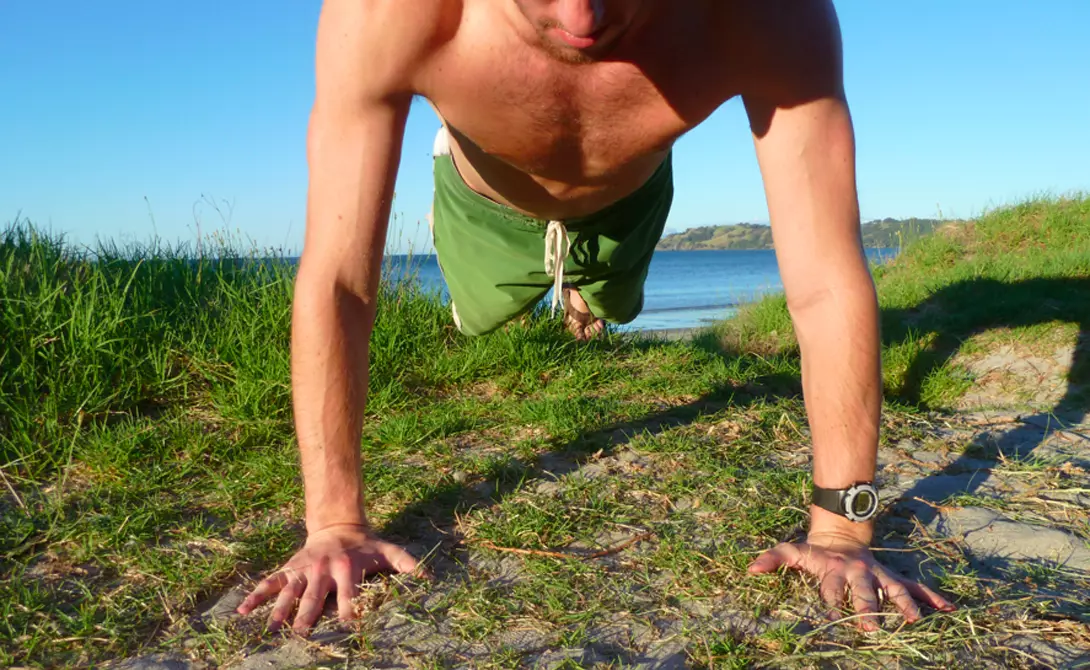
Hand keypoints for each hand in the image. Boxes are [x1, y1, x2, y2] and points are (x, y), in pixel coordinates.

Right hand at [236, 524, 421, 633]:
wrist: (338, 526)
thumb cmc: (366, 546)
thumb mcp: (388, 551)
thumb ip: (408, 564)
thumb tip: (430, 579)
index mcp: (349, 568)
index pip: (350, 592)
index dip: (351, 607)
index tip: (349, 624)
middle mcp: (324, 570)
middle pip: (316, 595)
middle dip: (309, 614)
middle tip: (302, 634)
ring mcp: (304, 569)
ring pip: (290, 591)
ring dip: (280, 609)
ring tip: (272, 627)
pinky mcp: (290, 568)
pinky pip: (269, 582)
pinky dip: (255, 595)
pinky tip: (242, 611)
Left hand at [747, 533, 955, 630]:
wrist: (841, 535)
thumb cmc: (815, 552)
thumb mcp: (792, 552)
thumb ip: (773, 559)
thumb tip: (750, 568)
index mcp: (834, 570)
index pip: (830, 586)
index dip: (829, 597)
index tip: (830, 612)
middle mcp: (860, 574)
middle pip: (864, 592)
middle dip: (867, 608)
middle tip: (871, 627)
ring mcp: (879, 576)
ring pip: (894, 590)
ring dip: (905, 604)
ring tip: (916, 620)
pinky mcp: (893, 579)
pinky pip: (915, 588)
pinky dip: (932, 597)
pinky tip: (950, 608)